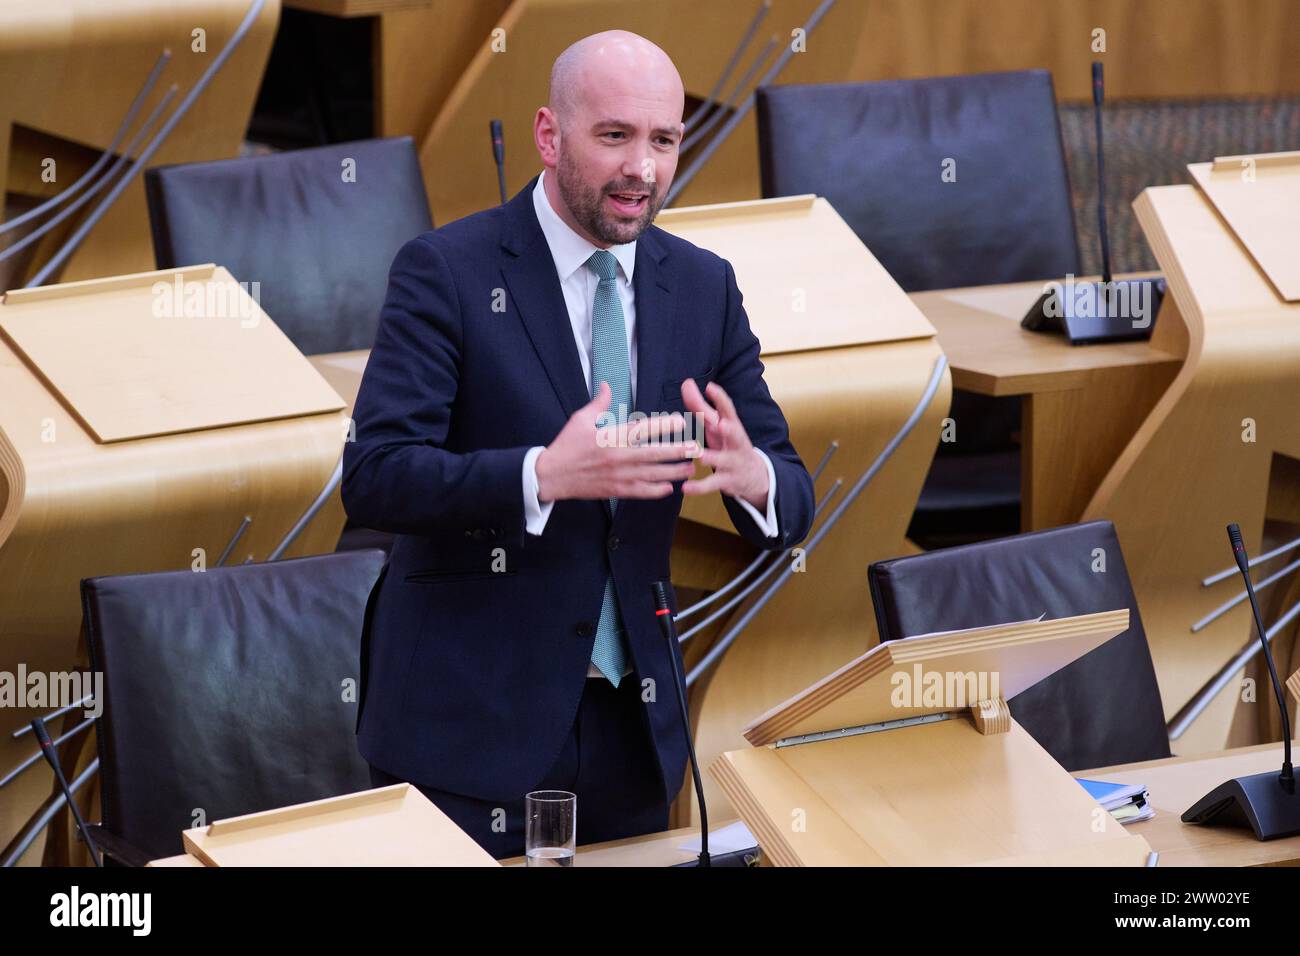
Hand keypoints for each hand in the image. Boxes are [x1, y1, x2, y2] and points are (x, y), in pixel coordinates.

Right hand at [535, 381, 700, 501]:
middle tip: (697, 449)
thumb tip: (607, 385)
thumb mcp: (580, 419)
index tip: (681, 421)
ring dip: (673, 472)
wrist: (552, 476)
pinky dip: (656, 491)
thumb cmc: (567, 445)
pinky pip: (641, 492)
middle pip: (654, 454)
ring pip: (652, 475)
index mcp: (611, 437)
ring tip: (690, 469)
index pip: (642, 430)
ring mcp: (618, 476)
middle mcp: (618, 457)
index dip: (663, 425)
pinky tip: (670, 488)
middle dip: (677, 452)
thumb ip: (599, 403)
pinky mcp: (616, 490)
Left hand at [679, 379, 768, 508]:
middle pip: (734, 434)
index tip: (711, 387)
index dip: (720, 399)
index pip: (728, 410)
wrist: (753, 475)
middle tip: (721, 424)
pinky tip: (686, 488)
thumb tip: (686, 382)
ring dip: (712, 458)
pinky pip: (712, 484)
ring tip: (700, 456)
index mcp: (731, 425)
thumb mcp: (716, 424)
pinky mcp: (727, 480)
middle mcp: (735, 442)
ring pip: (722, 460)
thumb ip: (700, 405)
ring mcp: (732, 462)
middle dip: (729, 429)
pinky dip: (699, 487)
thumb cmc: (728, 442)